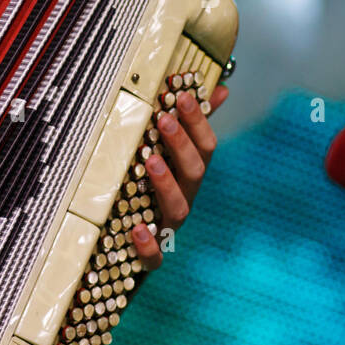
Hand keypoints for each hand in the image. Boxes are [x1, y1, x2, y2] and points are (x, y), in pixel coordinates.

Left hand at [130, 83, 228, 269]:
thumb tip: (221, 89)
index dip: (197, 120)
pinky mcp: (150, 256)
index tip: (180, 94)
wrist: (123, 251)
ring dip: (166, 183)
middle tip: (162, 119)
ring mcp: (168, 228)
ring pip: (178, 208)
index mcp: (188, 177)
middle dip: (181, 144)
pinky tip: (138, 230)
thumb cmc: (148, 195)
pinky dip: (148, 245)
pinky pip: (155, 256)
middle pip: (195, 172)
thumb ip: (192, 125)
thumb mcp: (167, 157)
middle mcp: (183, 200)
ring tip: (150, 160)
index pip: (205, 146)